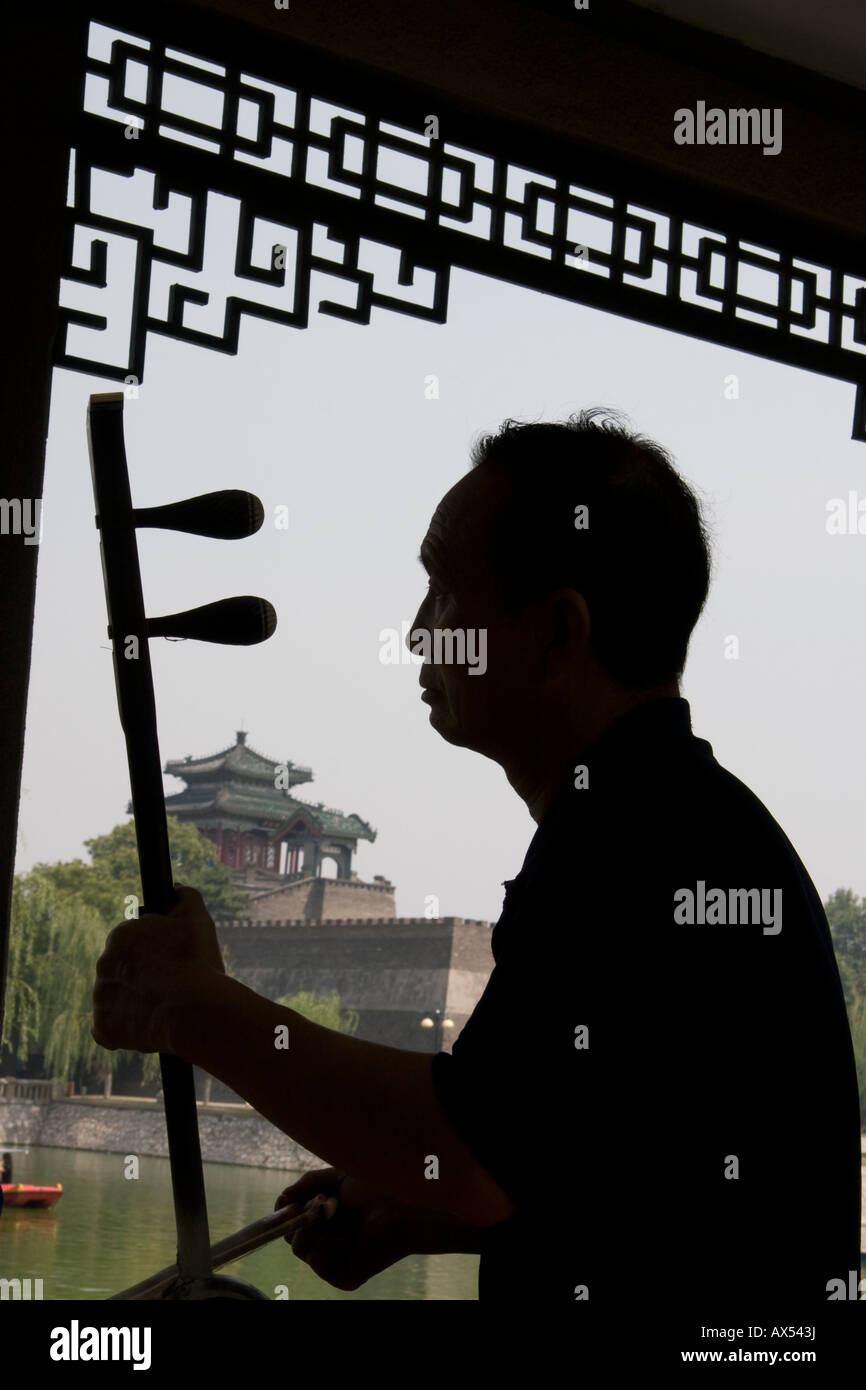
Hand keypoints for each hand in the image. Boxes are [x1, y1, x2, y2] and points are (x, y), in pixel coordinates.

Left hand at [92, 883, 225, 1054]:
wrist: (195, 1012)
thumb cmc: (197, 962)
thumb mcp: (197, 918)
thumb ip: (186, 897)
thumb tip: (177, 889)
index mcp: (120, 936)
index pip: (131, 941)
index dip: (152, 951)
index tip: (169, 960)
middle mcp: (103, 964)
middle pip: (121, 969)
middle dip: (141, 975)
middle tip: (168, 984)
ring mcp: (101, 999)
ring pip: (115, 998)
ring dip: (132, 1002)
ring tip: (162, 1007)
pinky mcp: (104, 1029)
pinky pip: (108, 1029)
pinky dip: (123, 1029)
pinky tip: (146, 1025)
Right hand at [274, 1168, 418, 1290]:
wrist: (401, 1205)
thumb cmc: (374, 1188)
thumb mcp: (336, 1178)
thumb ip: (307, 1183)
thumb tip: (282, 1200)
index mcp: (328, 1223)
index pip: (294, 1223)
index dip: (286, 1214)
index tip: (289, 1202)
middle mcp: (330, 1243)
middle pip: (292, 1237)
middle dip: (297, 1217)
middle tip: (315, 1203)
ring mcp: (336, 1262)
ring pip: (300, 1249)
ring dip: (309, 1227)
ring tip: (329, 1211)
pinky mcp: (344, 1277)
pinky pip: (317, 1263)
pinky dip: (323, 1246)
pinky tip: (340, 1235)